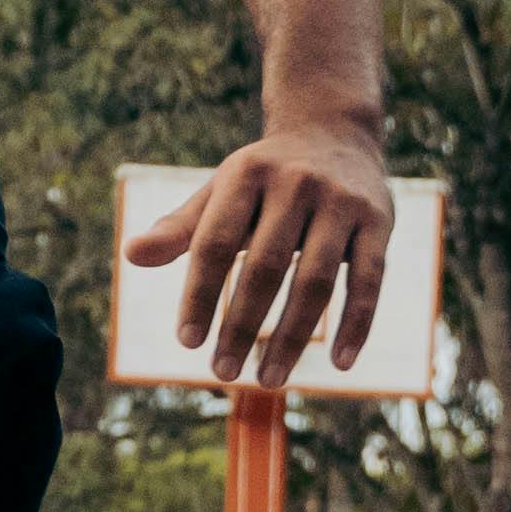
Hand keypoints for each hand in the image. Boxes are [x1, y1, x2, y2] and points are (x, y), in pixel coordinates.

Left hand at [126, 122, 393, 392]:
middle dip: (242, 325)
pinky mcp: (379, 220)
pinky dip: (356, 324)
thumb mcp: (220, 191)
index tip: (187, 343)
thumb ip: (180, 228)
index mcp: (246, 174)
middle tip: (223, 374)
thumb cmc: (264, 177)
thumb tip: (131, 256)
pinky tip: (339, 363)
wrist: (333, 131)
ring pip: (316, 280)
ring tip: (269, 380)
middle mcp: (295, 183)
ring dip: (291, 336)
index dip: (199, 294)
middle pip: (264, 267)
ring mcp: (341, 201)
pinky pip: (369, 280)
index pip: (214, 242)